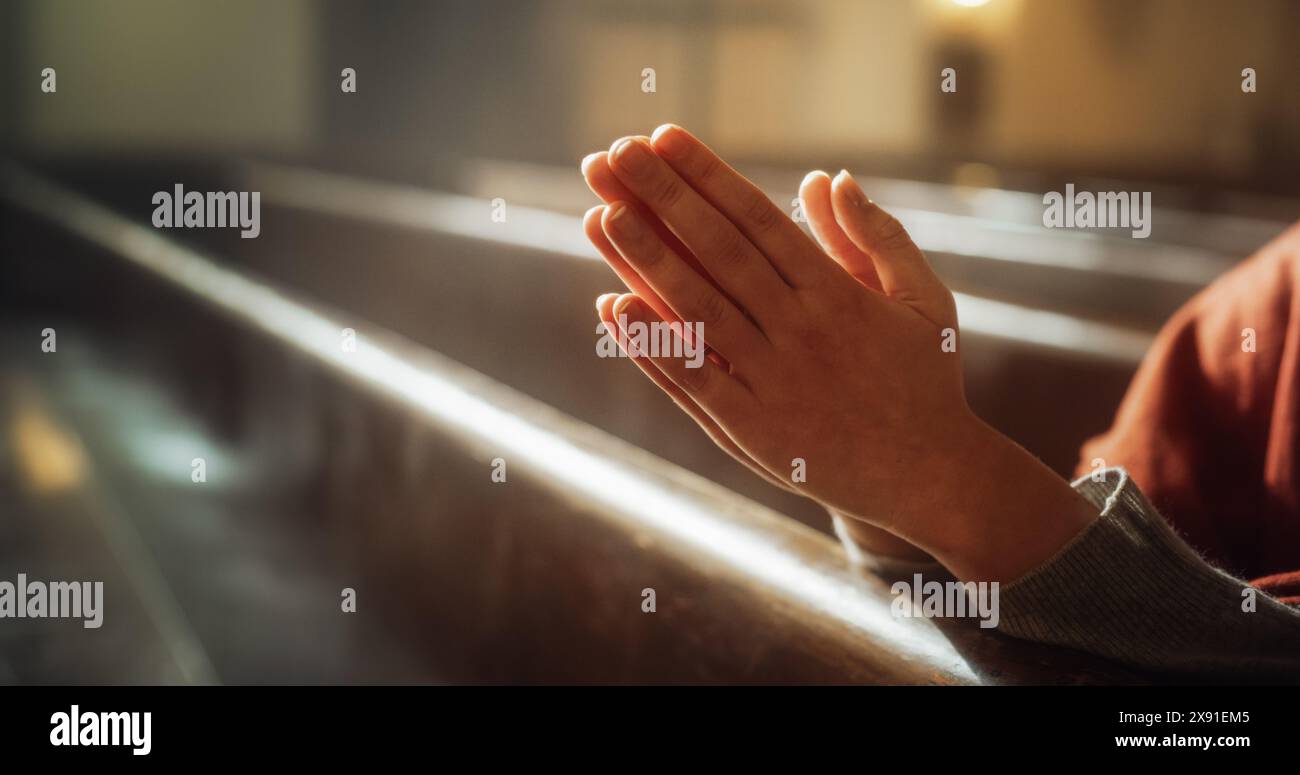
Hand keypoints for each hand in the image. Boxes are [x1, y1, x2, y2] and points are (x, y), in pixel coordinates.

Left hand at [583, 149, 931, 560]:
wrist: (929, 477)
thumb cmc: (925, 381)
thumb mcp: (922, 300)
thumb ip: (875, 236)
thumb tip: (829, 177)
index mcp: (838, 293)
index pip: (758, 218)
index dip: (707, 175)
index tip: (664, 138)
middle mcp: (800, 330)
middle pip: (719, 250)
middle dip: (664, 197)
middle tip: (615, 152)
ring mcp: (772, 380)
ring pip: (698, 308)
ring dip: (646, 259)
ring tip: (602, 214)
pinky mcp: (751, 428)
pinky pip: (693, 379)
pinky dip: (653, 344)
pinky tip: (612, 306)